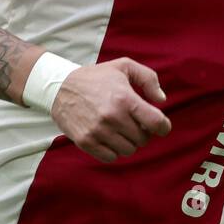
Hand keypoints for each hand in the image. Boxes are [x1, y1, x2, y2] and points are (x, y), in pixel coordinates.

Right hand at [50, 57, 170, 162]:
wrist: (60, 86)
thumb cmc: (96, 77)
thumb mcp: (124, 66)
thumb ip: (148, 79)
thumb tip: (161, 100)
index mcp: (125, 99)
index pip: (156, 123)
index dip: (163, 127)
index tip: (161, 126)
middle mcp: (113, 117)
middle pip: (143, 139)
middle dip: (143, 132)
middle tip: (134, 123)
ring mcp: (98, 132)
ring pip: (128, 150)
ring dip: (128, 142)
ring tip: (120, 129)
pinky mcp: (86, 142)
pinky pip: (111, 157)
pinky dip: (114, 150)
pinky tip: (109, 138)